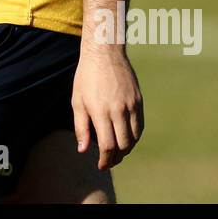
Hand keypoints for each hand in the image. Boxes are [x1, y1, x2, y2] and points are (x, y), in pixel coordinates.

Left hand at [71, 45, 143, 169]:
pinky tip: (126, 139)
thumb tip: (83, 150)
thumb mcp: (77, 101)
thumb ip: (81, 127)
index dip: (105, 160)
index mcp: (101, 111)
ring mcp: (131, 105)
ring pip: (134, 138)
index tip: (101, 166)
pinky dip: (135, 137)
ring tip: (117, 153)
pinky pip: (140, 126)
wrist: (105, 53)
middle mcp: (118, 110)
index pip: (107, 145)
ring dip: (126, 149)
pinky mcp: (138, 101)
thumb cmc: (86, 77)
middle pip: (123, 145)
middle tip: (108, 162)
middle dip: (116, 158)